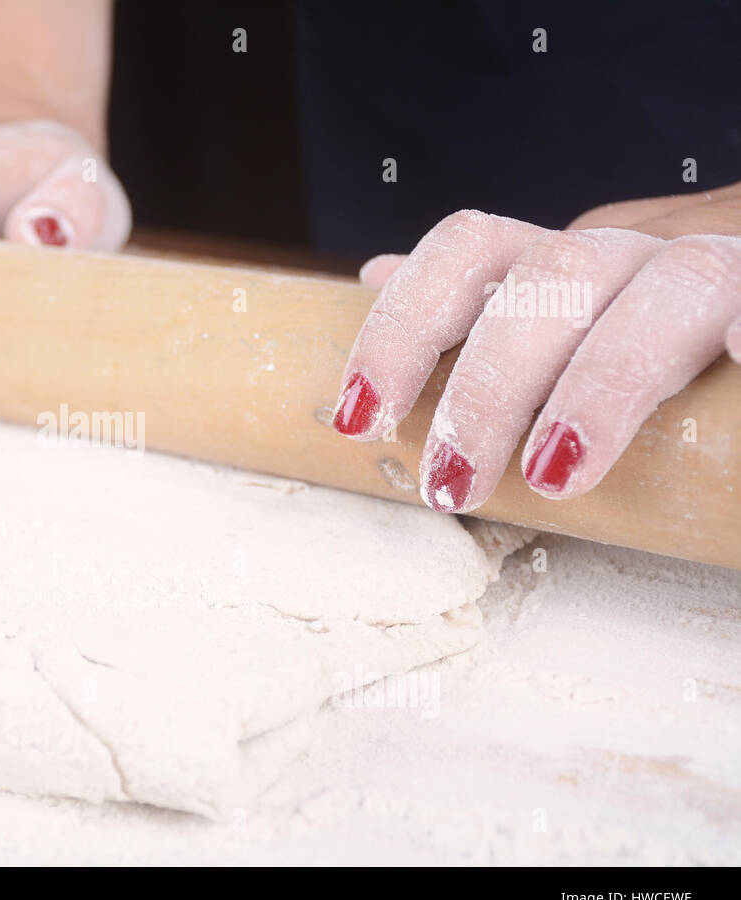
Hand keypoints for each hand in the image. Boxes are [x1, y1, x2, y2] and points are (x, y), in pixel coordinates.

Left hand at [333, 183, 740, 510]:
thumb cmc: (633, 348)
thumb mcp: (545, 326)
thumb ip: (474, 306)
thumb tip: (372, 275)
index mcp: (557, 262)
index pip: (462, 253)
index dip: (401, 327)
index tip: (357, 418)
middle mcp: (629, 253)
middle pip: (550, 280)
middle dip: (489, 388)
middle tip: (451, 484)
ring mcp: (711, 270)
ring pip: (665, 291)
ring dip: (600, 385)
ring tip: (557, 475)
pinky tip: (740, 357)